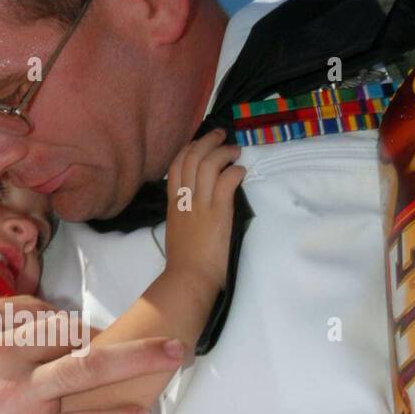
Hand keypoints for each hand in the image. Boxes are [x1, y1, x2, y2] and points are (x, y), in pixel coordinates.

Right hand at [0, 278, 183, 413]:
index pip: (29, 308)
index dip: (53, 319)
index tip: (68, 331)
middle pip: (67, 329)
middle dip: (100, 332)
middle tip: (128, 340)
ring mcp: (18, 395)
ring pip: (91, 366)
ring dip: (141, 357)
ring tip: (175, 352)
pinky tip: (144, 413)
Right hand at [165, 129, 245, 290]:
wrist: (189, 278)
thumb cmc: (185, 263)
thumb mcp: (177, 231)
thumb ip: (185, 214)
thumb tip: (198, 205)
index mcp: (173, 204)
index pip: (175, 166)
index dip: (189, 149)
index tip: (200, 144)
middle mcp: (185, 199)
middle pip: (191, 157)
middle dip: (207, 141)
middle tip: (221, 135)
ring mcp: (201, 205)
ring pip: (208, 164)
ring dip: (224, 152)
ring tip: (235, 150)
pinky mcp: (218, 213)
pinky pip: (226, 181)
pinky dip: (235, 172)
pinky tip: (241, 172)